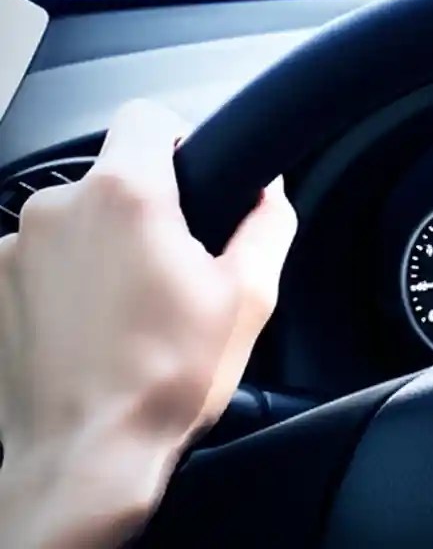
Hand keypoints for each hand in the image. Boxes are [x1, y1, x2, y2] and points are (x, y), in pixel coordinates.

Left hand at [0, 100, 295, 547]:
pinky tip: (94, 330)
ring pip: (75, 222)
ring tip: (130, 311)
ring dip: (102, 249)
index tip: (192, 172)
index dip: (179, 138)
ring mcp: (15, 250)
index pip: (148, 117)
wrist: (88, 452)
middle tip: (174, 269)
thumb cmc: (163, 380)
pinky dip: (66, 284)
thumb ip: (267, 223)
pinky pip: (41, 263)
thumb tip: (269, 193)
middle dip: (145, 210)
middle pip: (112, 176)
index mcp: (128, 197)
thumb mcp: (249, 297)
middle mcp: (59, 209)